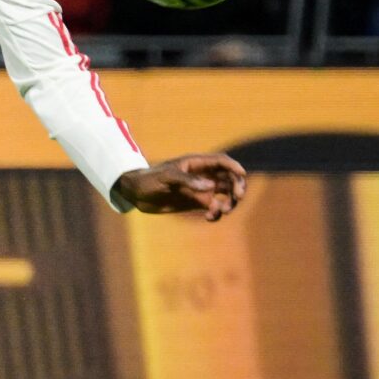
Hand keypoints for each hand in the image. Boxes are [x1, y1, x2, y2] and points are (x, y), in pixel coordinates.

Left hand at [114, 154, 246, 220]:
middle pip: (230, 178)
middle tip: (238, 197)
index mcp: (196, 164)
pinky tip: (209, 217)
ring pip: (226, 194)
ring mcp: (201, 190)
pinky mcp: (196, 203)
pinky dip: (216, 213)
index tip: (242, 175)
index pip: (221, 161)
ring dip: (230, 202)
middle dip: (238, 186)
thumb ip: (188, 181)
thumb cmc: (149, 180)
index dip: (234, 166)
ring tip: (221, 210)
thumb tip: (211, 187)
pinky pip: (214, 208)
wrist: (136, 194)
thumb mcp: (166, 178)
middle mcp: (202, 176)